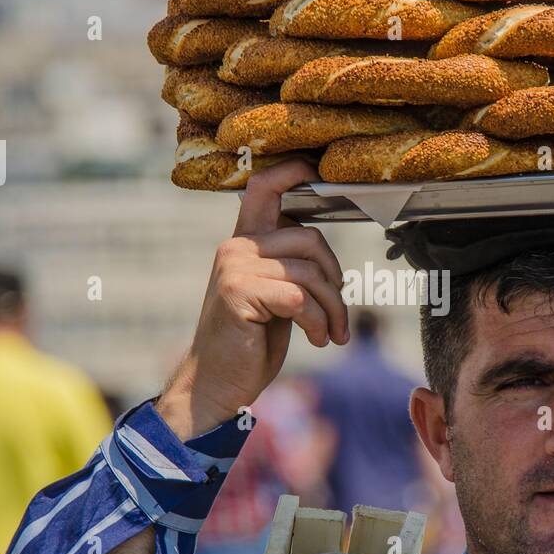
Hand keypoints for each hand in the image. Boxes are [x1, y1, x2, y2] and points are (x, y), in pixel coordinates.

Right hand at [155, 159, 348, 440]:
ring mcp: (233, 268)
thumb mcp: (273, 297)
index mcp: (244, 242)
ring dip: (332, 308)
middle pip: (309, 237)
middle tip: (338, 312)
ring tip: (330, 332)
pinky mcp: (238, 293)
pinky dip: (318, 322)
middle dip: (335, 278)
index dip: (292, 171)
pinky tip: (317, 339)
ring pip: (309, 272)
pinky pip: (300, 298)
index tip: (314, 169)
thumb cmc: (248, 342)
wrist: (215, 384)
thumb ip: (289, 267)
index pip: (264, 187)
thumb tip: (323, 253)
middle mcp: (235, 247)